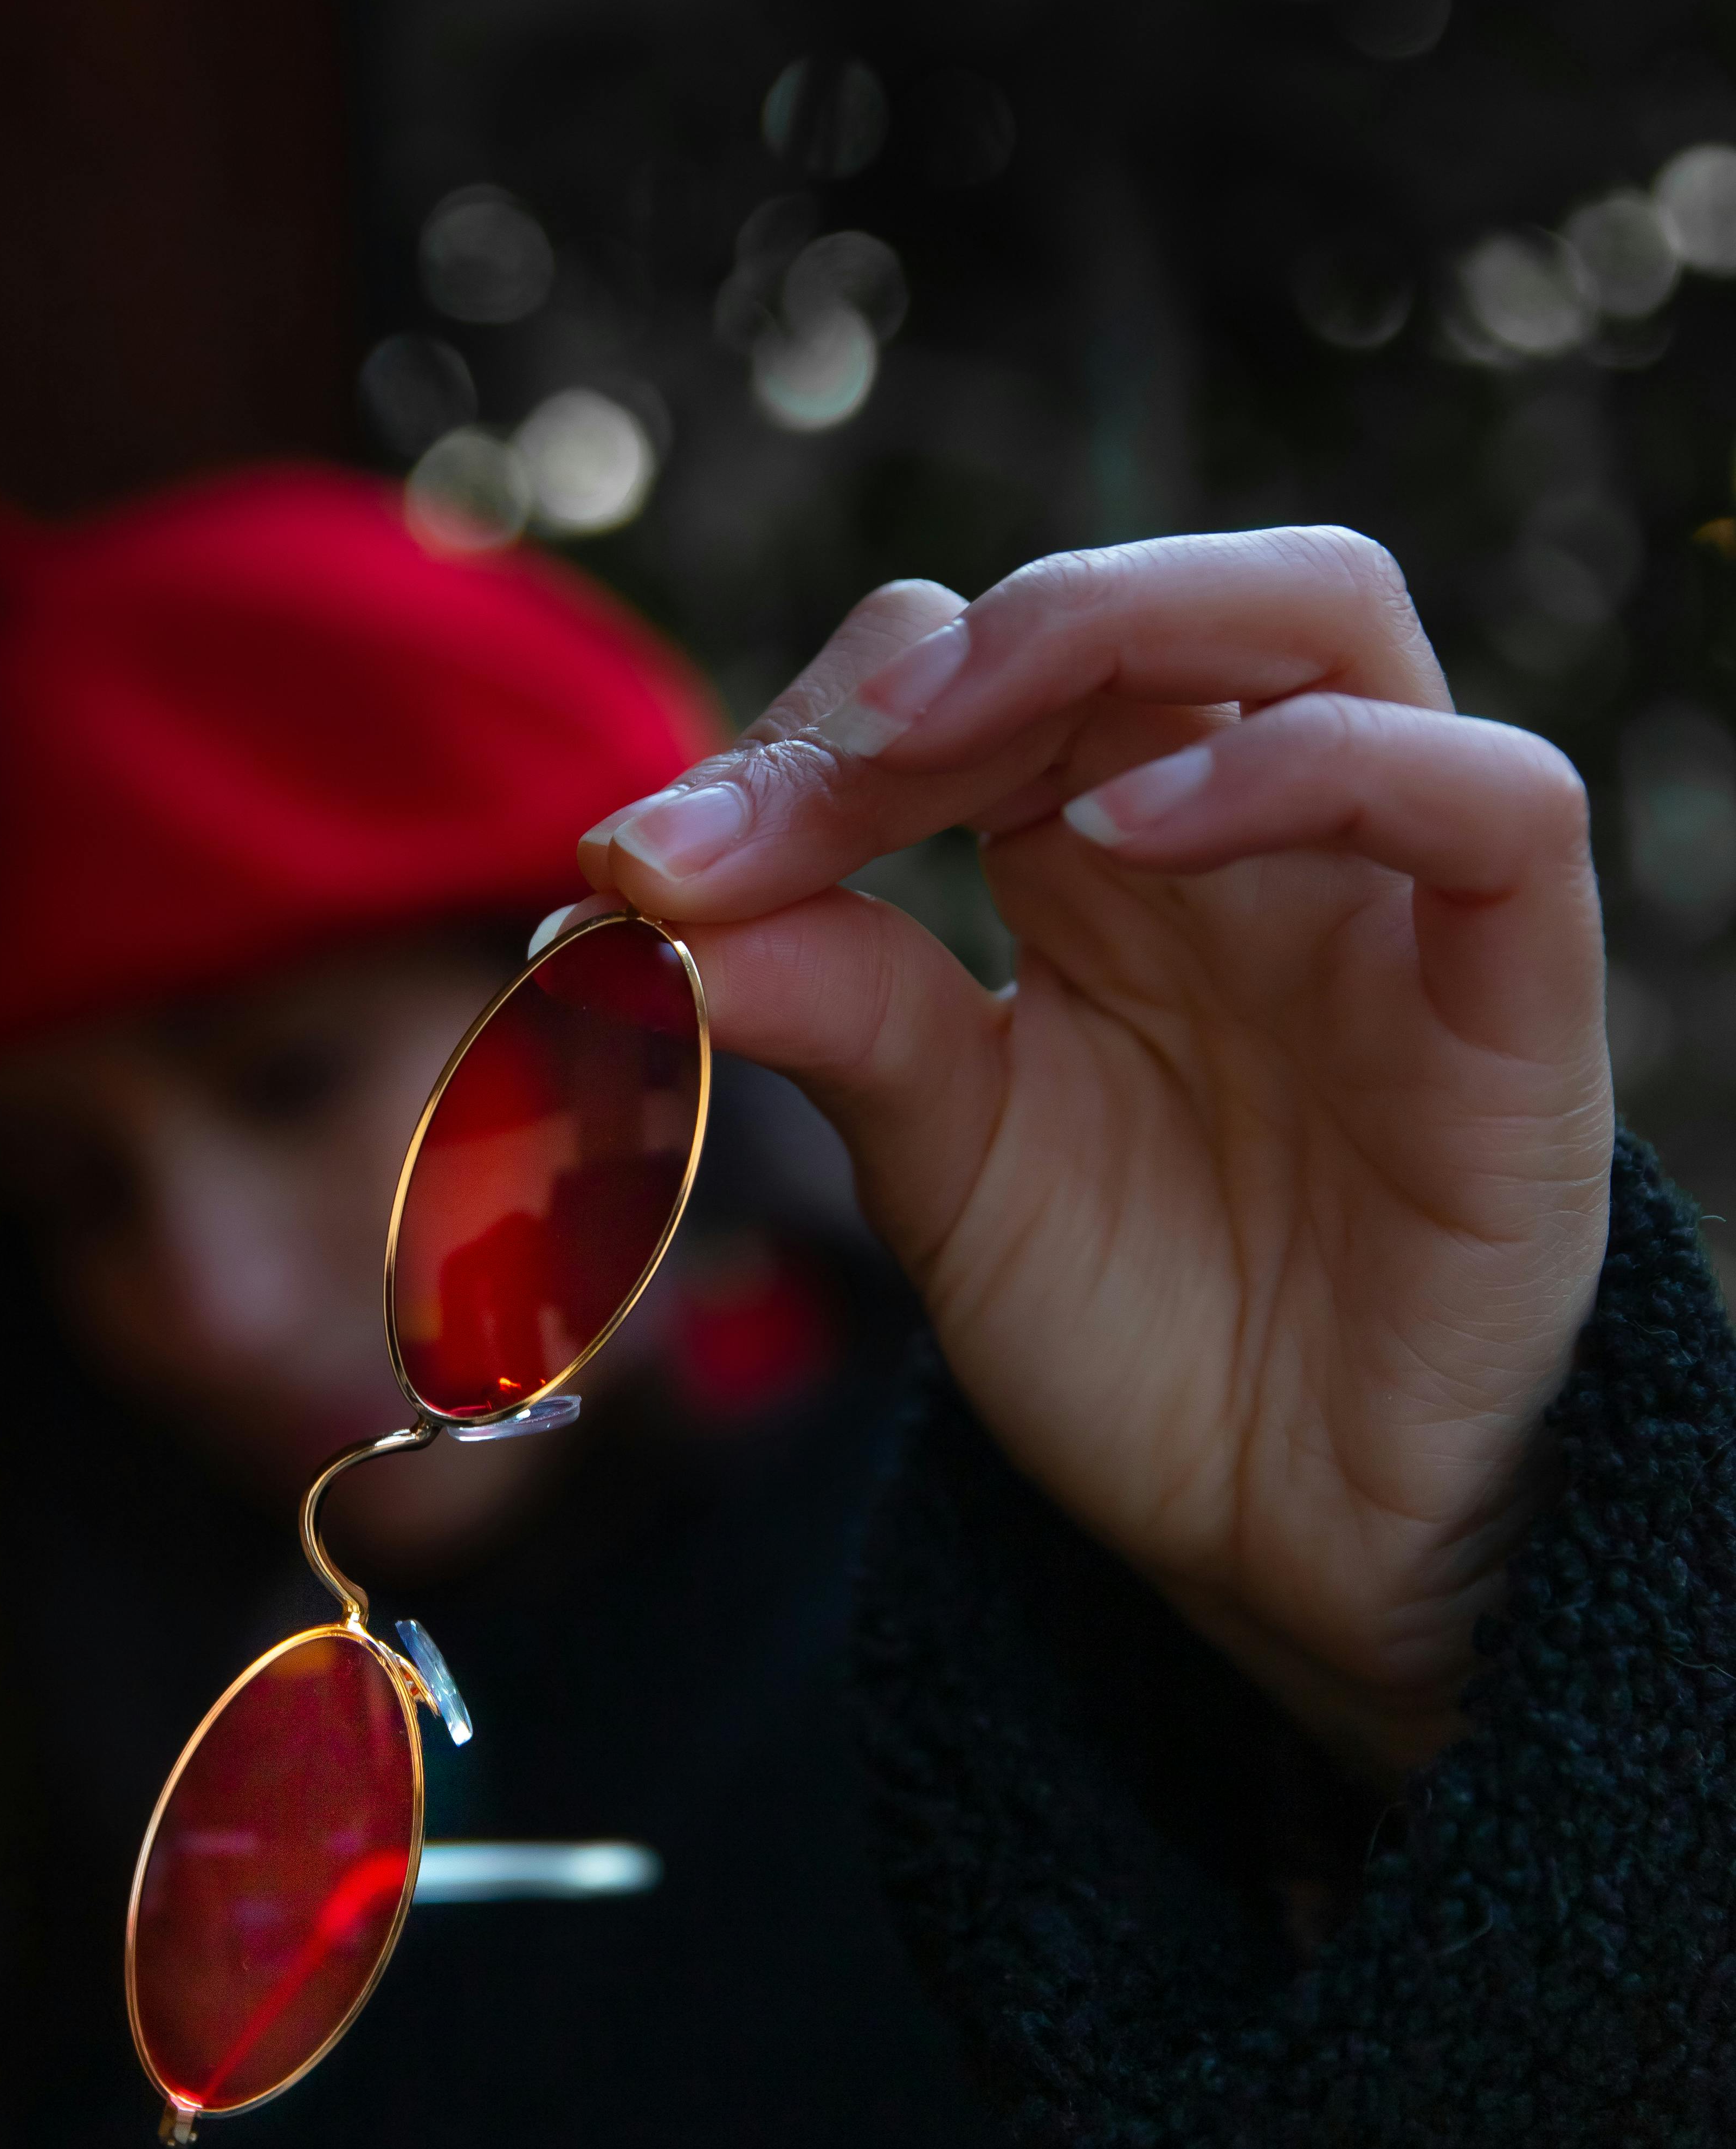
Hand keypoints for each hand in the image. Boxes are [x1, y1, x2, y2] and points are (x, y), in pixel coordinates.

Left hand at [568, 528, 1613, 1780]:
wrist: (1280, 1541)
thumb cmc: (1133, 1334)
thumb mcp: (941, 1162)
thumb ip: (833, 1008)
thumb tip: (632, 900)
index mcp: (1106, 854)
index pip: (970, 674)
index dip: (806, 731)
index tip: (644, 868)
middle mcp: (1252, 835)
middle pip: (1137, 607)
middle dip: (941, 658)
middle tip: (783, 787)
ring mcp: (1392, 897)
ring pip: (1329, 613)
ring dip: (1113, 632)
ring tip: (924, 751)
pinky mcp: (1517, 998)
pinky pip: (1490, 803)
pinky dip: (1311, 772)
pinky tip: (1129, 837)